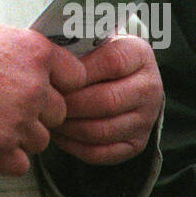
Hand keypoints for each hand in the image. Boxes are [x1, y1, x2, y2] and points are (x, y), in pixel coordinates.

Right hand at [0, 20, 86, 177]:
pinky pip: (22, 163)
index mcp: (38, 53)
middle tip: (11, 103)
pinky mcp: (1, 144)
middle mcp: (35, 87)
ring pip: (41, 140)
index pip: (77, 77)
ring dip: (23, 135)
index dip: (60, 82)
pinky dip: (8, 158)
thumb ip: (27, 51)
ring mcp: (20, 118)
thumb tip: (44, 63)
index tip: (46, 83)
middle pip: (59, 112)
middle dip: (39, 111)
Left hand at [50, 34, 162, 164]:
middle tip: (45, 101)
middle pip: (107, 101)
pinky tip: (59, 134)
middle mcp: (149, 87)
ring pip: (102, 130)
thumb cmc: (98, 58)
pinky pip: (101, 152)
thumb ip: (77, 47)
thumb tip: (47, 57)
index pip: (111, 63)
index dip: (79, 72)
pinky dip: (74, 146)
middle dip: (70, 103)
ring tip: (49, 117)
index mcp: (140, 55)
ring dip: (69, 127)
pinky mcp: (136, 143)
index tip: (54, 74)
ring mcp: (146, 118)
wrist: (125, 80)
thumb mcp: (94, 44)